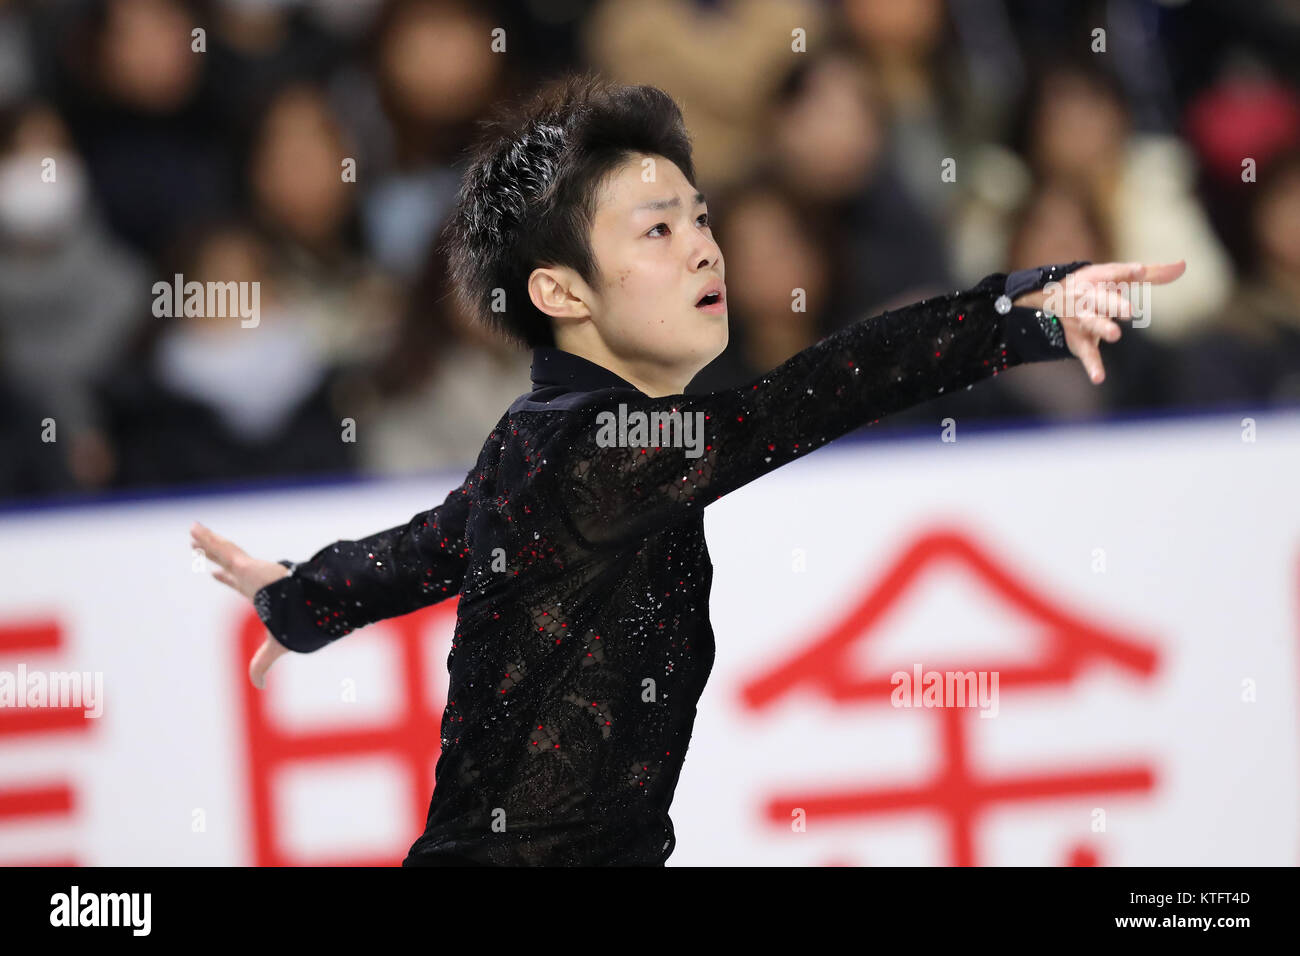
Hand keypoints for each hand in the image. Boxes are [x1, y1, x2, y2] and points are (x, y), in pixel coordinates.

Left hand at [190, 521, 291, 688]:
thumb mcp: (276, 645)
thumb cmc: (298, 623)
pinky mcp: (244, 563)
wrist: (307, 606)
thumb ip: (262, 663)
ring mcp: (248, 569)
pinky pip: (221, 547)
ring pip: (222, 552)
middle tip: (200, 549)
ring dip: (207, 542)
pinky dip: (207, 537)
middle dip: (214, 557)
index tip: (215, 574)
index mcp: (259, 594)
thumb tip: (257, 686)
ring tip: (192, 532)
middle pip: (227, 565)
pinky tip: (194, 529)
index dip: (226, 580)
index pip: (238, 585)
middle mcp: (252, 579)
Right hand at [1014, 260, 1186, 383]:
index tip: (1139, 271)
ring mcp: (1084, 319)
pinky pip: (1087, 353)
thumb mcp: (1119, 275)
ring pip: (1093, 324)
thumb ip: (1152, 274)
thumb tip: (1183, 265)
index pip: (1114, 273)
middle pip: (1102, 300)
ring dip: (1103, 329)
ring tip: (1115, 335)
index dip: (1127, 272)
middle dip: (1114, 304)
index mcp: (1100, 279)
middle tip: (1129, 311)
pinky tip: (1099, 378)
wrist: (1053, 296)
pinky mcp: (1080, 340)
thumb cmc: (1096, 284)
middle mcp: (1090, 298)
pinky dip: (1092, 366)